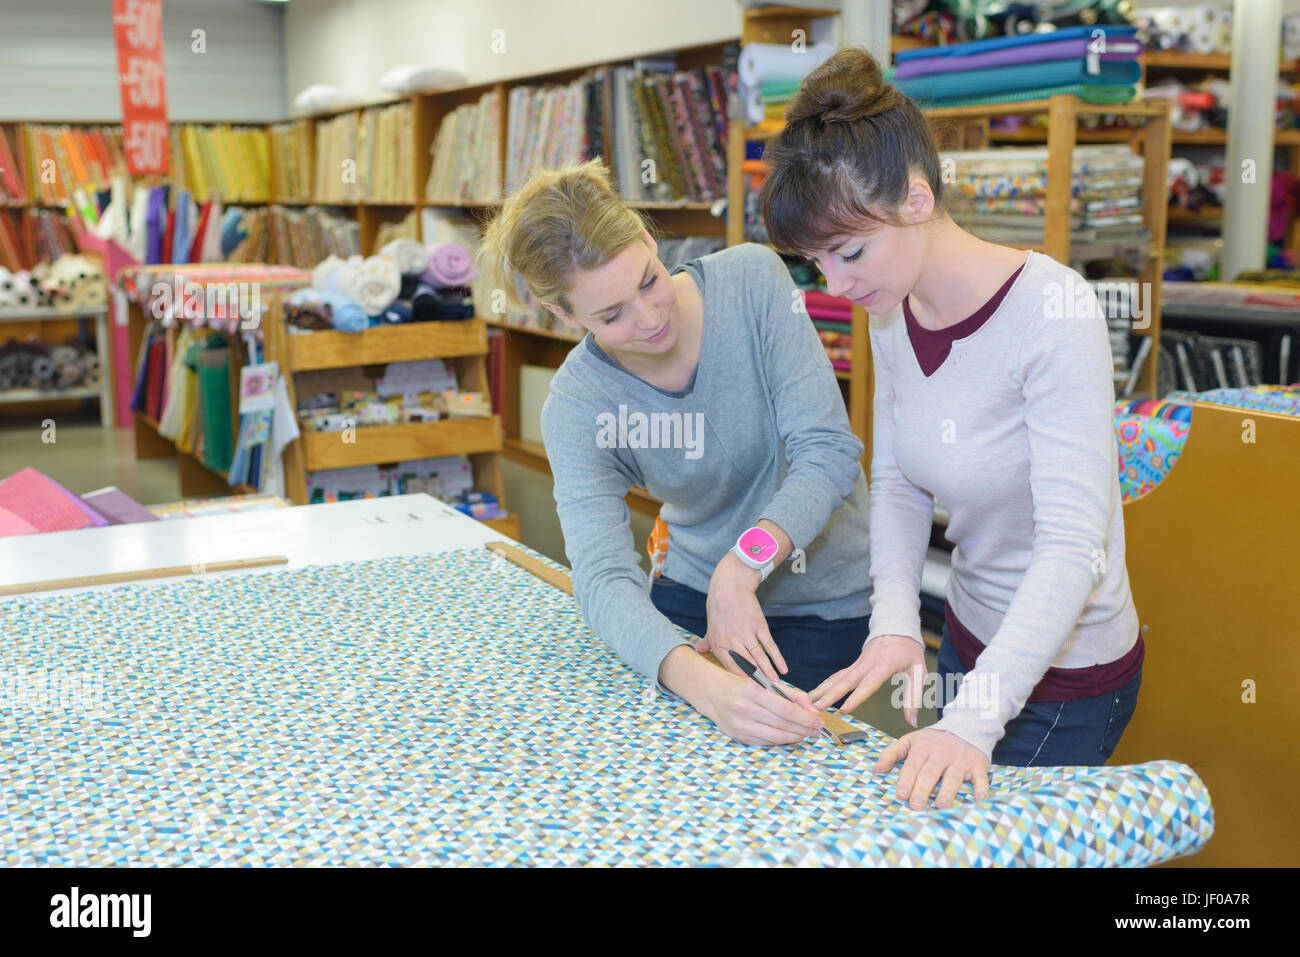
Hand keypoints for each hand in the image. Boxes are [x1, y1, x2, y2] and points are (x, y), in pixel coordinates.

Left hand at [701, 550, 786, 680]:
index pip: (730, 669)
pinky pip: (769, 645)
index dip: (740, 682)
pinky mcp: (759, 626)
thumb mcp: (710, 627)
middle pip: (746, 666)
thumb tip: (698, 650)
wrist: (730, 587)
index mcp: (718, 645)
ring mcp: (746, 634)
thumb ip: (706, 641)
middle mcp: (732, 642)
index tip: (748, 693)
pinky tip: (783, 668)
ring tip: (776, 687)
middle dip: (757, 682)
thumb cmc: (718, 607)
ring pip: (759, 658)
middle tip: (766, 696)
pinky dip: (777, 658)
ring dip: (768, 673)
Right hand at [702, 664, 823, 745]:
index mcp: (753, 692)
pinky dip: (782, 740)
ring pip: (776, 736)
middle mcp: (745, 709)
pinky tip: (791, 736)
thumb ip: (789, 694)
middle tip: (818, 729)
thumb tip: (811, 709)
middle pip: (783, 724)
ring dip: (796, 737)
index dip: (805, 717)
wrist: (712, 693)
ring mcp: (741, 725)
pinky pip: (766, 741)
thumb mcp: (764, 683)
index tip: (818, 720)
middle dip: (805, 728)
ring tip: (807, 734)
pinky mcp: (740, 736)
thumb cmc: (741, 686)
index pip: (786, 709)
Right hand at [809, 634, 924, 721]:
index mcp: (884, 665)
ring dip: (822, 689)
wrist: (897, 628)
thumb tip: (912, 722)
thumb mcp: (919, 672)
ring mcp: (858, 663)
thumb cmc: (909, 651)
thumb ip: (914, 698)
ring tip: (808, 701)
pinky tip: (815, 693)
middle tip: (816, 706)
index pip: (868, 684)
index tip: (844, 709)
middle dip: (829, 694)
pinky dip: (825, 684)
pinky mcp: (855, 665)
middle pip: (845, 681)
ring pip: (837, 677)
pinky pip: (838, 675)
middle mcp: (867, 664)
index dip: (856, 697)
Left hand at [874, 727, 989, 809]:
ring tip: (941, 805)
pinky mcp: (977, 764)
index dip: (906, 780)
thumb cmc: (933, 741)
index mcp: (923, 748)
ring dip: (948, 791)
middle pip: (930, 773)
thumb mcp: (910, 741)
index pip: (913, 765)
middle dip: (923, 789)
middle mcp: (941, 753)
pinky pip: (980, 777)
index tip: (901, 795)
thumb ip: (891, 753)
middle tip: (916, 806)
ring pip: (953, 776)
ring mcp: (960, 759)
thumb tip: (876, 769)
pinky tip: (979, 798)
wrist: (965, 726)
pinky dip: (981, 787)